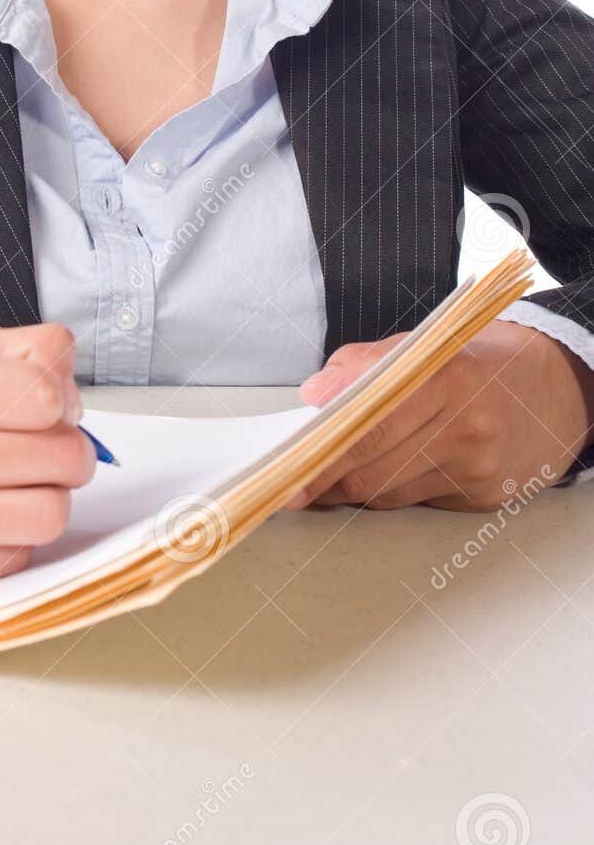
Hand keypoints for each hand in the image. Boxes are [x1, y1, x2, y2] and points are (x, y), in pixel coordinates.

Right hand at [0, 322, 95, 593]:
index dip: (62, 399)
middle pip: (60, 456)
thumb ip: (17, 353)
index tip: (48, 405)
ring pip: (50, 513)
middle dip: (67, 448)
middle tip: (43, 446)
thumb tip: (73, 391)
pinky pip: (17, 557)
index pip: (42, 395)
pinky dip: (13, 536)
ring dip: (47, 496)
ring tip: (18, 483)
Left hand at [281, 320, 593, 512]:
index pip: (370, 426)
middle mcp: (465, 428)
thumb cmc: (481, 360)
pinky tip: (384, 472)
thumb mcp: (423, 343)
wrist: (559, 386)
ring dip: (352, 487)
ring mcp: (476, 468)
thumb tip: (313, 394)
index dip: (322, 455)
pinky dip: (389, 490)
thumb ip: (363, 364)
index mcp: (446, 378)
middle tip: (290, 482)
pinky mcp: (482, 497)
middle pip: (373, 472)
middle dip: (325, 480)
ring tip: (330, 473)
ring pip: (388, 494)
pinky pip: (416, 502)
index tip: (286, 471)